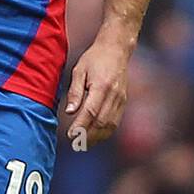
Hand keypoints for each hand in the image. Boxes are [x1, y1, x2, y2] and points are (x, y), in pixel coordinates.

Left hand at [64, 29, 133, 147]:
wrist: (116, 49)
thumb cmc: (94, 58)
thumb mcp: (79, 70)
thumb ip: (75, 91)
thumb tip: (70, 112)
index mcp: (102, 86)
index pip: (91, 112)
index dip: (81, 126)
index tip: (71, 135)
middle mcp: (114, 94)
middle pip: (102, 122)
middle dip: (88, 136)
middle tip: (76, 144)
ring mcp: (121, 98)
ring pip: (110, 124)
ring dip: (98, 137)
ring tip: (84, 144)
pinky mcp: (123, 101)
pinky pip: (116, 121)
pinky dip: (106, 131)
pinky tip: (96, 136)